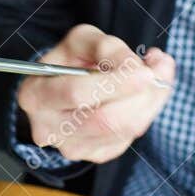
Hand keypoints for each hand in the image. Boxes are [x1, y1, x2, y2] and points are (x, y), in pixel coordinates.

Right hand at [16, 24, 174, 163]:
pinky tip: (142, 93)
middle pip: (105, 119)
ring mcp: (71, 147)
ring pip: (124, 130)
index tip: (145, 72)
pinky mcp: (94, 154)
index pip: (77, 92)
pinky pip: (130, 137)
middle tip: (158, 70)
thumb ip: (111, 48)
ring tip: (155, 74)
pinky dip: (146, 112)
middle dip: (140, 95)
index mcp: (36, 94)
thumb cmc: (72, 60)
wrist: (65, 86)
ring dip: (150, 101)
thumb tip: (147, 68)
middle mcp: (48, 128)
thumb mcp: (82, 40)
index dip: (115, 83)